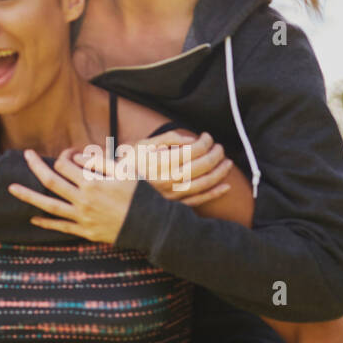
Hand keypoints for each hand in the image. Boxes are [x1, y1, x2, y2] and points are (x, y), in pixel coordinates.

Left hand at [12, 149, 139, 243]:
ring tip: (12, 188)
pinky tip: (32, 218)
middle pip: (51, 180)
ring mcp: (83, 218)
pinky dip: (46, 223)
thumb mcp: (125, 173)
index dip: (63, 156)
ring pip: (49, 205)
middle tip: (25, 156)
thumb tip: (76, 159)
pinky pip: (61, 227)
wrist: (153, 226)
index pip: (66, 165)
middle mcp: (83, 200)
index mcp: (93, 183)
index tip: (67, 155)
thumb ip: (99, 163)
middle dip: (36, 166)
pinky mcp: (86, 232)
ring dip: (28, 196)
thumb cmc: (141, 197)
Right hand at [84, 130, 233, 203]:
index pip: (192, 150)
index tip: (207, 136)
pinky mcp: (175, 206)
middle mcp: (168, 179)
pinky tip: (226, 186)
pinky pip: (200, 200)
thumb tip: (191, 139)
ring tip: (228, 162)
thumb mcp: (142, 146)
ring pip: (204, 183)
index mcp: (160, 163)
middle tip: (220, 147)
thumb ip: (167, 139)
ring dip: (220, 172)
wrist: (114, 193)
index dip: (204, 142)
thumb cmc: (130, 165)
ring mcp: (173, 195)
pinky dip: (215, 193)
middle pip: (202, 165)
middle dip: (215, 154)